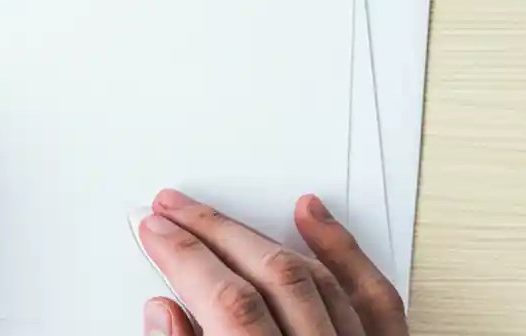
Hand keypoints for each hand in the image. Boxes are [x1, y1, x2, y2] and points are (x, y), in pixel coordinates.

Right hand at [138, 189, 406, 335]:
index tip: (152, 228)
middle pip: (270, 276)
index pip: (227, 303)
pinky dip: (343, 249)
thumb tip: (163, 315)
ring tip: (214, 213)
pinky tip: (313, 215)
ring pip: (314, 277)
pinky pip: (374, 295)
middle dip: (210, 233)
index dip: (182, 257)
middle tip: (170, 210)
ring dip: (259, 235)